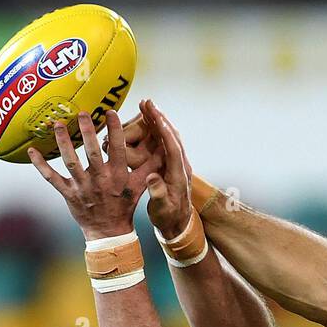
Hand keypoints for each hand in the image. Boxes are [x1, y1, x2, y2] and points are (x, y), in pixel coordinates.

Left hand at [27, 110, 161, 239]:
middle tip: (82, 113)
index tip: (110, 112)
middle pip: (91, 153)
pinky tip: (31, 150)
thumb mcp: (140, 187)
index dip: (114, 130)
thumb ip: (150, 167)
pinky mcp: (69, 194)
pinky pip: (52, 178)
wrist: (110, 233)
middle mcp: (100, 180)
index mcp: (117, 177)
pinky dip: (40, 165)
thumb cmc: (125, 206)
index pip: (117, 150)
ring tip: (57, 124)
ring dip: (63, 143)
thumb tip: (164, 148)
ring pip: (71, 162)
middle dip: (87, 132)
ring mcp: (83, 188)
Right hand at [138, 98, 193, 241]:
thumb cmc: (168, 218)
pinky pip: (165, 142)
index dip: (164, 130)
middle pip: (172, 136)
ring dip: (158, 120)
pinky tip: (146, 120)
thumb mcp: (161, 209)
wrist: (177, 224)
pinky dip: (156, 129)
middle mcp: (181, 166)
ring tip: (145, 105)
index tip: (154, 115)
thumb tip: (152, 178)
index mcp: (179, 175)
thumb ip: (157, 194)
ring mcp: (178, 164)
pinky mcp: (172, 164)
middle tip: (147, 102)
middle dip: (160, 118)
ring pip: (169, 136)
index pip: (173, 147)